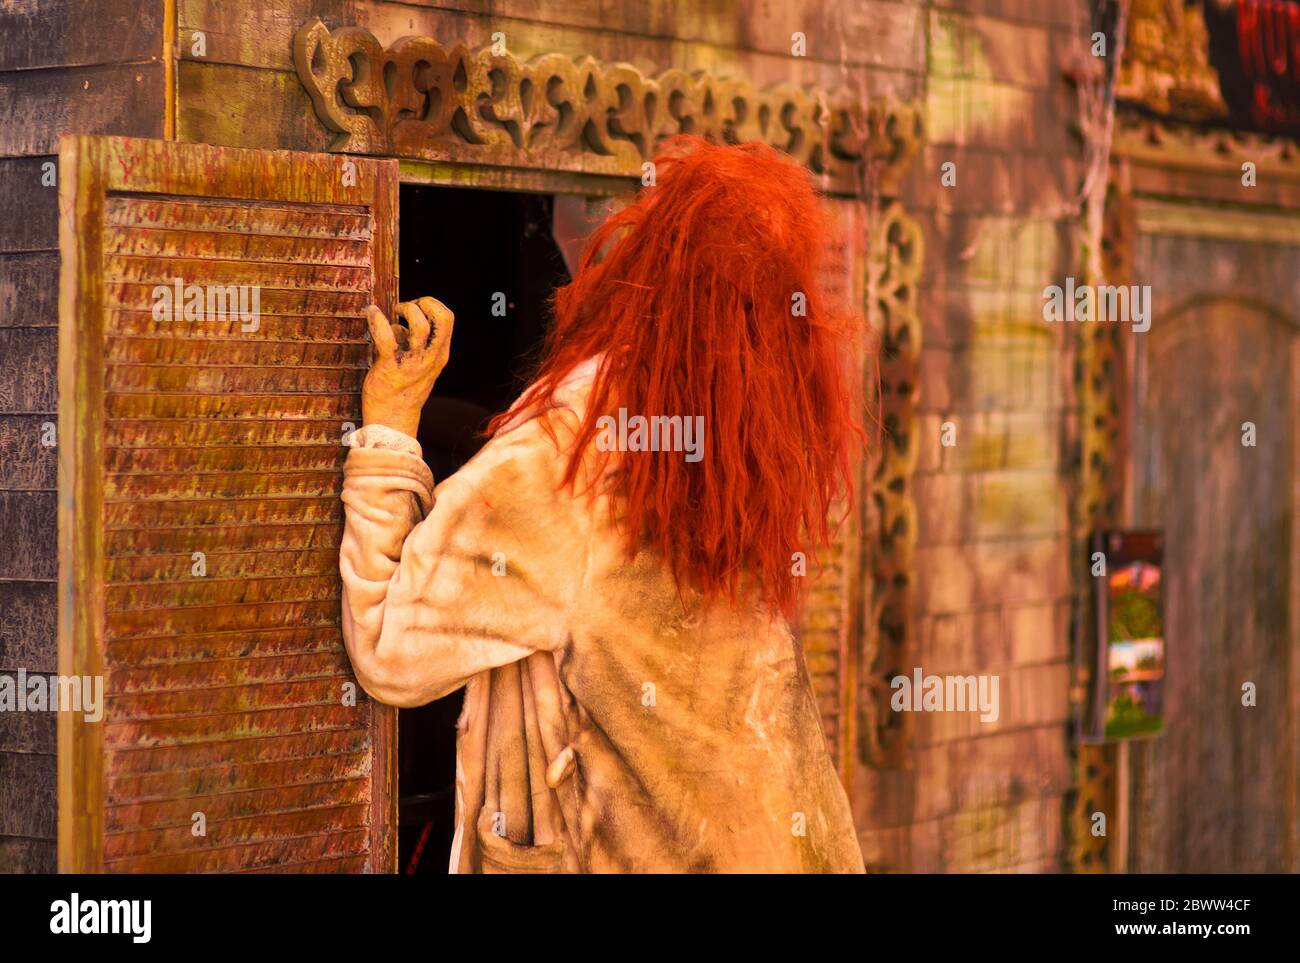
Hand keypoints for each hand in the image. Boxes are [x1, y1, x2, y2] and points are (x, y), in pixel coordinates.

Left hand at [361, 297, 453, 437]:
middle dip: (425, 303)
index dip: (433, 304)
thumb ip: (417, 345)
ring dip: (405, 310)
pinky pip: (386, 336)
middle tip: (406, 308)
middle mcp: (431, 357)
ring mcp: (413, 362)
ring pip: (419, 324)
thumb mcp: (422, 366)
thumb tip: (399, 323)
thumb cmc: (403, 389)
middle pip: (442, 318)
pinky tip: (371, 313)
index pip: (448, 319)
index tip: (417, 306)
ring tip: (392, 312)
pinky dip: (377, 319)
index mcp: (440, 355)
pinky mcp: (391, 366)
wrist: (392, 418)